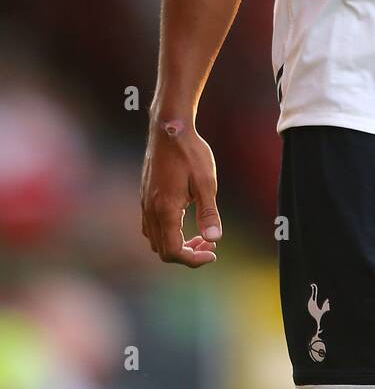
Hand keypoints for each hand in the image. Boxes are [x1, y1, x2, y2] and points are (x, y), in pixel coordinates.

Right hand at [141, 117, 222, 266]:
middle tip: (209, 244)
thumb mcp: (206, 182)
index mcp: (165, 210)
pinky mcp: (145, 195)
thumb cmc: (190, 152)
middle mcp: (150, 210)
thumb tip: (214, 238)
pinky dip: (167, 233)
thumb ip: (209, 212)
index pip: (173, 252)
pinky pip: (151, 226)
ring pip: (155, 240)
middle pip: (163, 250)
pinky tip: (184, 220)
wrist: (169, 129)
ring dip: (176, 244)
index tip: (213, 252)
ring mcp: (145, 203)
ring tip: (200, 234)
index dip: (193, 260)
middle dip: (187, 254)